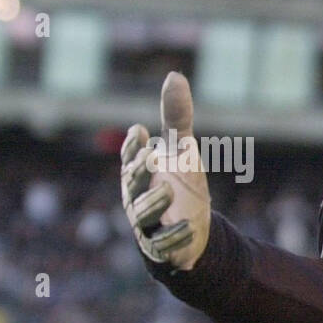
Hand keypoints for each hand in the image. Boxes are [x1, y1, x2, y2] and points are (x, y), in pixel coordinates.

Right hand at [121, 72, 210, 270]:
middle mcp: (136, 197)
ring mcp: (148, 224)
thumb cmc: (179, 182)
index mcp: (138, 172)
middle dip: (138, 172)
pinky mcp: (162, 247)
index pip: (130, 157)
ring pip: (144, 214)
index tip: (140, 130)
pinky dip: (175, 236)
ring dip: (155, 203)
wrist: (191, 229)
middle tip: (150, 157)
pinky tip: (191, 226)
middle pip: (132, 184)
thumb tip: (174, 74)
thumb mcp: (181, 149)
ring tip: (169, 190)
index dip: (132, 146)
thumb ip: (177, 117)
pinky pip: (164, 244)